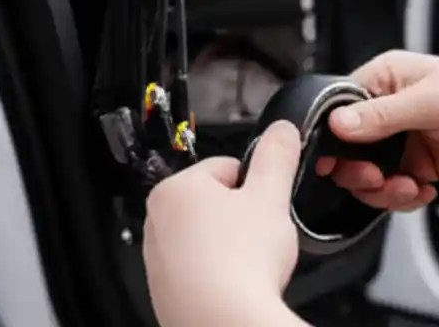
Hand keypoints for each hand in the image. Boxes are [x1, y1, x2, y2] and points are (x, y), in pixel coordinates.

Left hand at [143, 121, 307, 326]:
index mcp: (175, 189)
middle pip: (214, 203)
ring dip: (231, 246)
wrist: (223, 322)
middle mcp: (157, 221)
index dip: (255, 185)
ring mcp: (158, 258)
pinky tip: (235, 284)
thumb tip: (282, 130)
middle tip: (260, 236)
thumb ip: (277, 157)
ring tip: (248, 264)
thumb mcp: (270, 196)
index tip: (266, 204)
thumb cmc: (240, 261)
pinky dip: (218, 274)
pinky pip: (199, 270)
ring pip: (207, 238)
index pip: (224, 168)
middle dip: (241, 217)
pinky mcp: (165, 290)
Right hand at [317, 50, 438, 211]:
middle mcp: (386, 111)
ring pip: (368, 175)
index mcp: (381, 81)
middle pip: (347, 150)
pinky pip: (394, 189)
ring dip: (382, 190)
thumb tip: (338, 124)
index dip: (331, 139)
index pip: (337, 111)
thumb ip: (383, 115)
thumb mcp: (430, 101)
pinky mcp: (417, 164)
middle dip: (358, 171)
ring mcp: (401, 140)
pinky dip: (402, 198)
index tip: (334, 161)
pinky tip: (422, 192)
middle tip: (375, 178)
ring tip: (407, 188)